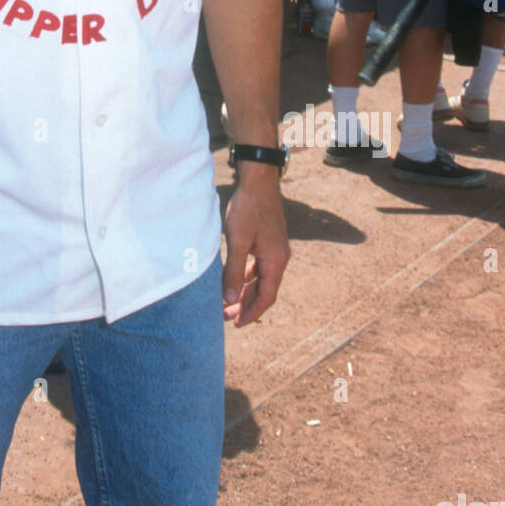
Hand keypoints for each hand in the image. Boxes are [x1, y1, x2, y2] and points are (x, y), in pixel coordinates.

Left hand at [222, 164, 289, 326]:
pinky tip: (237, 280)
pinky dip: (248, 277)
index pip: (266, 297)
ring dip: (246, 292)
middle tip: (226, 317)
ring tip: (228, 303)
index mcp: (276, 262)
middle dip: (246, 305)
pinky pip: (259, 267)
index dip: (252, 313)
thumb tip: (230, 300)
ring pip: (261, 279)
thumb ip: (234, 272)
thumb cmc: (248, 209)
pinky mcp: (268, 241)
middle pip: (264, 291)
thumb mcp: (238, 242)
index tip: (236, 324)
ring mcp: (275, 249)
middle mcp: (279, 258)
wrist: (258, 181)